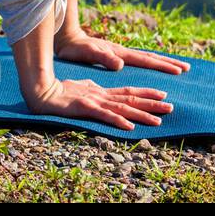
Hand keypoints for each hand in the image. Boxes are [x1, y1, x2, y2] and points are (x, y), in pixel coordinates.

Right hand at [23, 75, 172, 129]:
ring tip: (159, 120)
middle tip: (171, 107)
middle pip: (131, 100)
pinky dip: (118, 121)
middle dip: (152, 103)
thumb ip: (94, 90)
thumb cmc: (60, 91)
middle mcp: (102, 95)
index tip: (163, 95)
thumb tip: (100, 91)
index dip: (146, 93)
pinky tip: (129, 127)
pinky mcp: (85, 107)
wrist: (42, 91)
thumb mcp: (82, 88)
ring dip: (142, 114)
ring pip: (122, 108)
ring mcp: (94, 101)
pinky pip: (104, 116)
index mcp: (102, 91)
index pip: (128, 92)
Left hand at [54, 27, 189, 75]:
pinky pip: (137, 60)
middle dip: (168, 62)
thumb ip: (103, 58)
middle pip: (150, 57)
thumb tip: (121, 64)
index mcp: (120, 53)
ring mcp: (120, 52)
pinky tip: (151, 66)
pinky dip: (148, 62)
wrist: (66, 38)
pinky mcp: (114, 55)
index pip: (146, 60)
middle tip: (187, 68)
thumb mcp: (88, 54)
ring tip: (176, 67)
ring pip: (145, 57)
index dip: (162, 65)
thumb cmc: (75, 49)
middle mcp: (123, 52)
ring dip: (161, 62)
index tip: (179, 70)